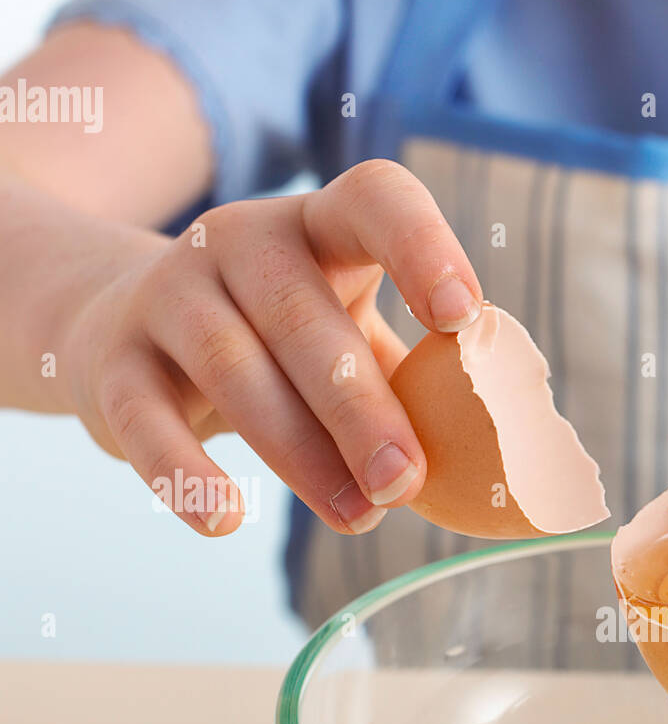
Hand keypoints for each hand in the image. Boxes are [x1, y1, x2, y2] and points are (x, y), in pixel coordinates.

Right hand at [56, 160, 480, 534]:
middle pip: (304, 318)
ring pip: (235, 372)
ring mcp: (170, 295)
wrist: (123, 327)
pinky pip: (144, 420)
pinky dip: (184, 473)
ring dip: (301, 454)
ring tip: (355, 516)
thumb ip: (412, 385)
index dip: (421, 246)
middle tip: (404, 481)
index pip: (374, 202)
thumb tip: (498, 471)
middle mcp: (240, 243)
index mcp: (320, 228)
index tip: (463, 316)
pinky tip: (225, 521)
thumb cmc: (278, 346)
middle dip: (362, 408)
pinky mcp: (114, 362)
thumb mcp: (347, 340)